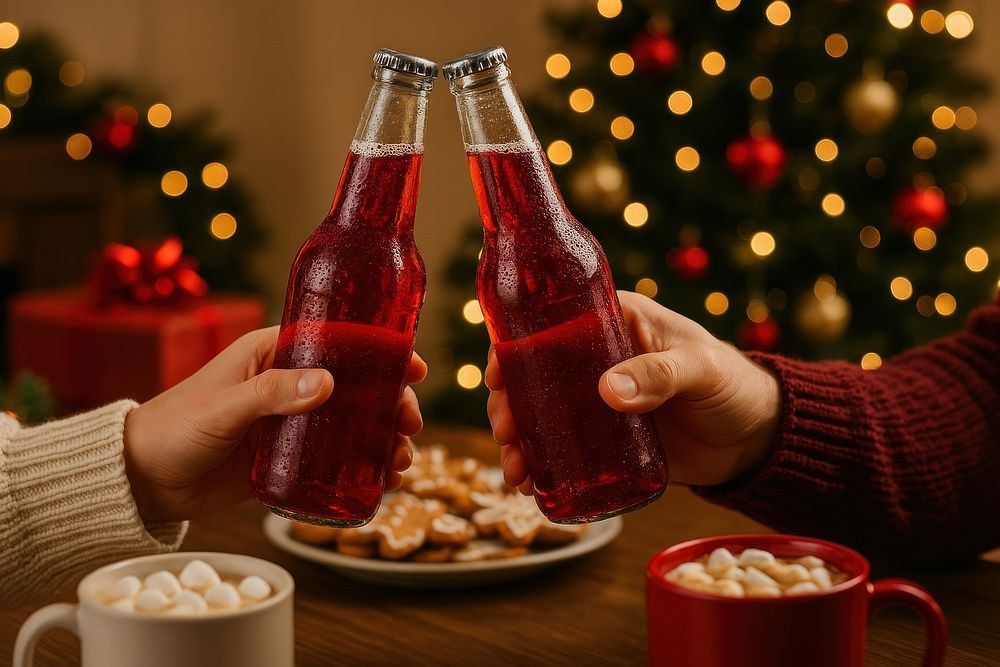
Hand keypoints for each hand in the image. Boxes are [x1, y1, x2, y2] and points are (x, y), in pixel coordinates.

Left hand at [123, 327, 424, 522]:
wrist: (141, 481)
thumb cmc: (173, 427)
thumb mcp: (224, 406)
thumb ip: (271, 394)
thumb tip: (328, 384)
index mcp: (273, 355)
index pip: (336, 343)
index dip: (379, 353)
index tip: (412, 368)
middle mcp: (288, 385)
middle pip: (356, 388)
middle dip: (390, 404)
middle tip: (410, 424)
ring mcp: (292, 425)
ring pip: (351, 426)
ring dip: (382, 439)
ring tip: (401, 460)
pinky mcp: (289, 461)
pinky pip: (334, 461)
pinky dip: (361, 469)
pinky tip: (382, 480)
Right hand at [487, 291, 780, 490]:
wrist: (755, 438)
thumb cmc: (732, 384)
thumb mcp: (700, 370)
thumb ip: (660, 374)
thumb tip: (608, 391)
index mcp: (613, 323)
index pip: (550, 325)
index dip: (514, 347)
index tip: (497, 374)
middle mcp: (594, 359)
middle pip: (533, 375)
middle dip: (508, 404)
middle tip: (506, 432)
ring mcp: (596, 402)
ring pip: (540, 415)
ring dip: (517, 439)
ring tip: (513, 468)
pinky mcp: (603, 441)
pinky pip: (563, 450)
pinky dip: (541, 465)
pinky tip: (529, 483)